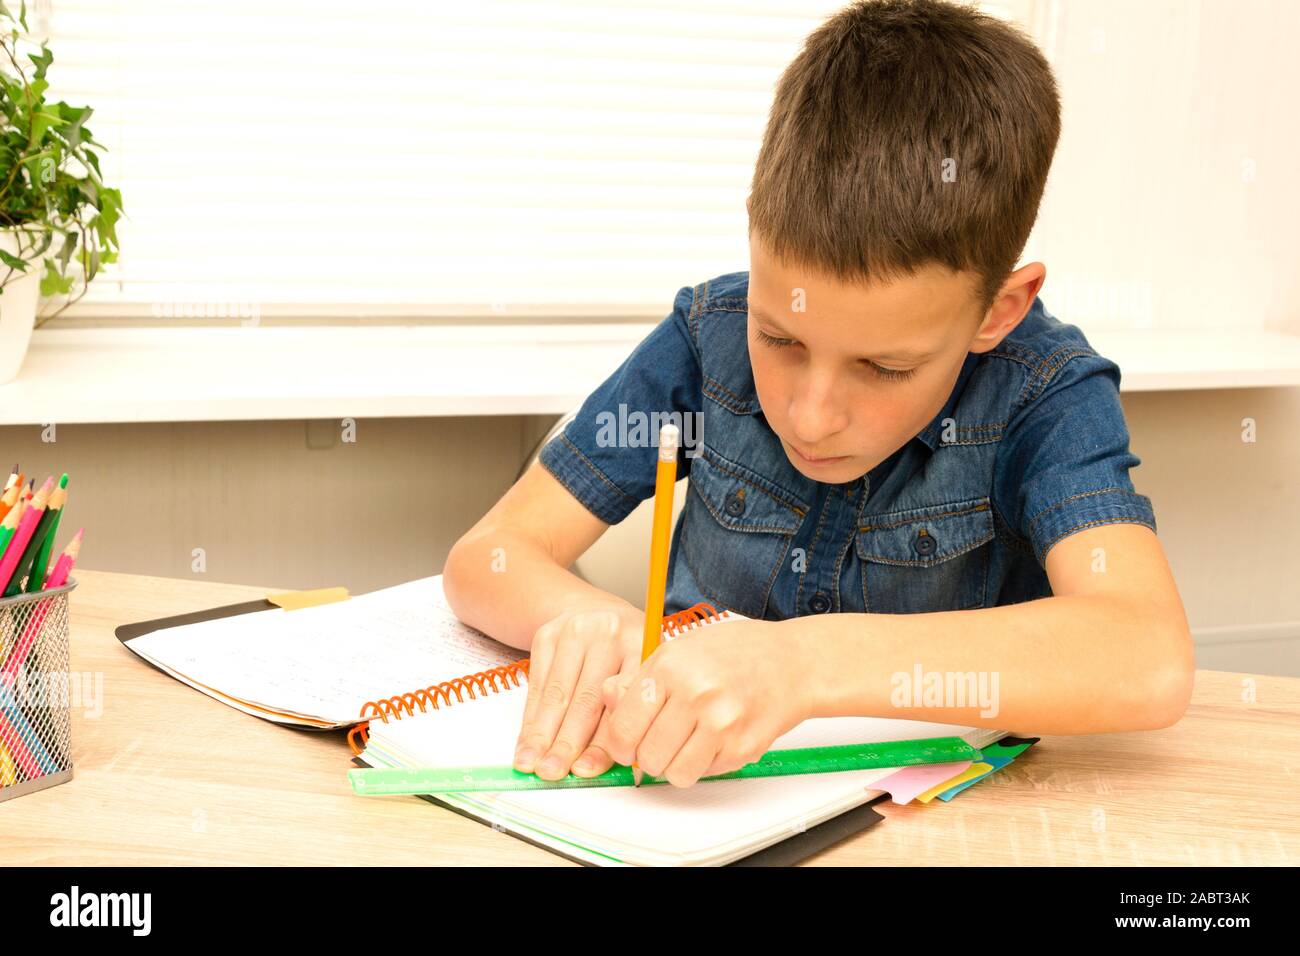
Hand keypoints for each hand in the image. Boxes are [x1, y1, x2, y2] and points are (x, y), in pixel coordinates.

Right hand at [513, 604, 644, 779]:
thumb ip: (625, 715)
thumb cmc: (623, 655)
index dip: (603, 740)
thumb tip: (597, 765)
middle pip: (587, 698)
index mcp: (644, 647)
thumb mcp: (637, 675)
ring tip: (532, 764)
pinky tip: (526, 741)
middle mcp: (611, 635)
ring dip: (542, 733)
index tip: (586, 770)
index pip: (622, 703)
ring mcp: (577, 631)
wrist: (594, 611)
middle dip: (567, 741)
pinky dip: (531, 718)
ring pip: (558, 693)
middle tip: (553, 772)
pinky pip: (538, 684)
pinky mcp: (548, 635)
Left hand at [601, 618, 813, 787]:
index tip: (626, 742)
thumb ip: (638, 678)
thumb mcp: (678, 650)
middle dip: (647, 756)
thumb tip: (606, 699)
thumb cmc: (735, 652)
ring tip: (687, 740)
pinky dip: (703, 763)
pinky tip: (713, 737)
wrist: (793, 661)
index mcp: (670, 666)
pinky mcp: (743, 747)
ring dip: (675, 764)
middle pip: (646, 757)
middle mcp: (695, 694)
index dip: (619, 743)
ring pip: (674, 774)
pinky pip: (705, 774)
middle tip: (659, 741)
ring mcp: (722, 723)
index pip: (622, 726)